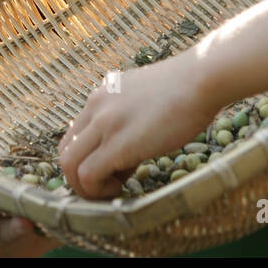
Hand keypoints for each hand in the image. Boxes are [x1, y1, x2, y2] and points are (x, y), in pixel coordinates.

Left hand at [58, 54, 219, 199]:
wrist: (203, 78)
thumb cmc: (187, 89)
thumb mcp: (145, 97)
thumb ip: (129, 116)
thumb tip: (127, 151)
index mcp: (101, 95)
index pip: (75, 134)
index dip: (89, 158)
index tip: (114, 167)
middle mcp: (96, 106)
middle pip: (65, 151)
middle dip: (80, 177)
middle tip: (109, 185)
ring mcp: (105, 123)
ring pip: (68, 165)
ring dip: (86, 187)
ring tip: (114, 188)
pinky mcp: (119, 142)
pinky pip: (88, 174)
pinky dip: (97, 190)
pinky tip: (122, 187)